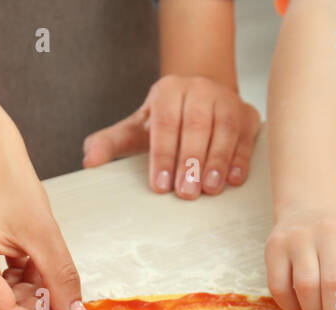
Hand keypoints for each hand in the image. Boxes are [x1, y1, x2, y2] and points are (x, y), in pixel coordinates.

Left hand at [82, 75, 260, 198]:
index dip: (162, 155)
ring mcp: (226, 98)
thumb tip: (88, 162)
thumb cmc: (166, 121)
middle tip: (185, 194)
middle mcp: (198, 89)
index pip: (165, 123)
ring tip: (209, 190)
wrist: (201, 98)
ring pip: (224, 128)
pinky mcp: (247, 113)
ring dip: (217, 161)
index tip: (160, 186)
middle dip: (190, 161)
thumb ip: (110, 143)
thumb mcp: (136, 129)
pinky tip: (233, 180)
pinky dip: (240, 158)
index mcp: (168, 90)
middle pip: (196, 125)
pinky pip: (246, 135)